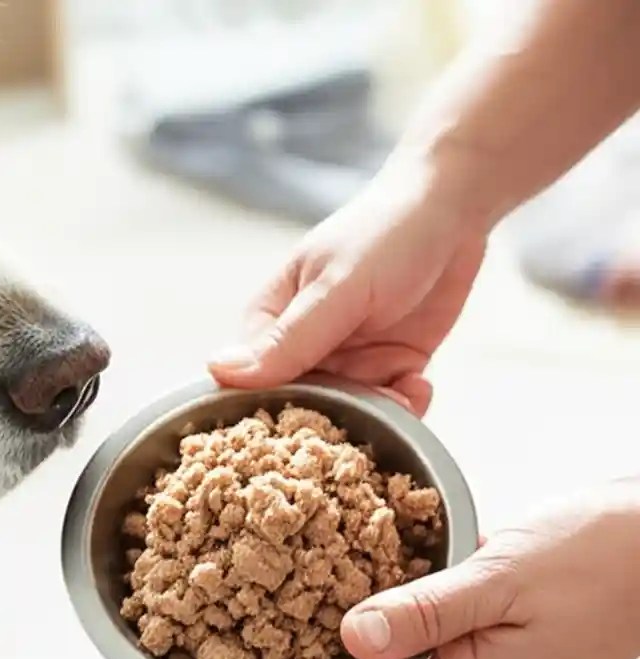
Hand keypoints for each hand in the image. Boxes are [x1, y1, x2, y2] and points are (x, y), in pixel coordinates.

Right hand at [209, 161, 489, 415]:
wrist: (452, 208)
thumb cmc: (381, 233)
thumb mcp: (334, 288)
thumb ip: (287, 338)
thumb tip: (218, 372)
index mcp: (270, 321)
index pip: (250, 384)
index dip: (267, 415)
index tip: (294, 438)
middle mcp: (303, 347)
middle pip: (301, 409)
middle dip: (330, 425)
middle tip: (359, 428)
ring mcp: (348, 359)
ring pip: (349, 415)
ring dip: (376, 417)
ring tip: (402, 395)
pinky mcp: (390, 366)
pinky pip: (390, 406)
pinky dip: (406, 407)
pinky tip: (419, 384)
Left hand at [341, 480, 639, 658]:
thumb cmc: (602, 552)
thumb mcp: (501, 577)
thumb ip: (428, 612)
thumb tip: (357, 640)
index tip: (322, 613)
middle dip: (378, 627)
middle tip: (341, 572)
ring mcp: (525, 655)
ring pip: (444, 640)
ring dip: (412, 603)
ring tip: (375, 554)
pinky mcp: (537, 626)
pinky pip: (475, 619)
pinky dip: (448, 589)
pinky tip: (433, 550)